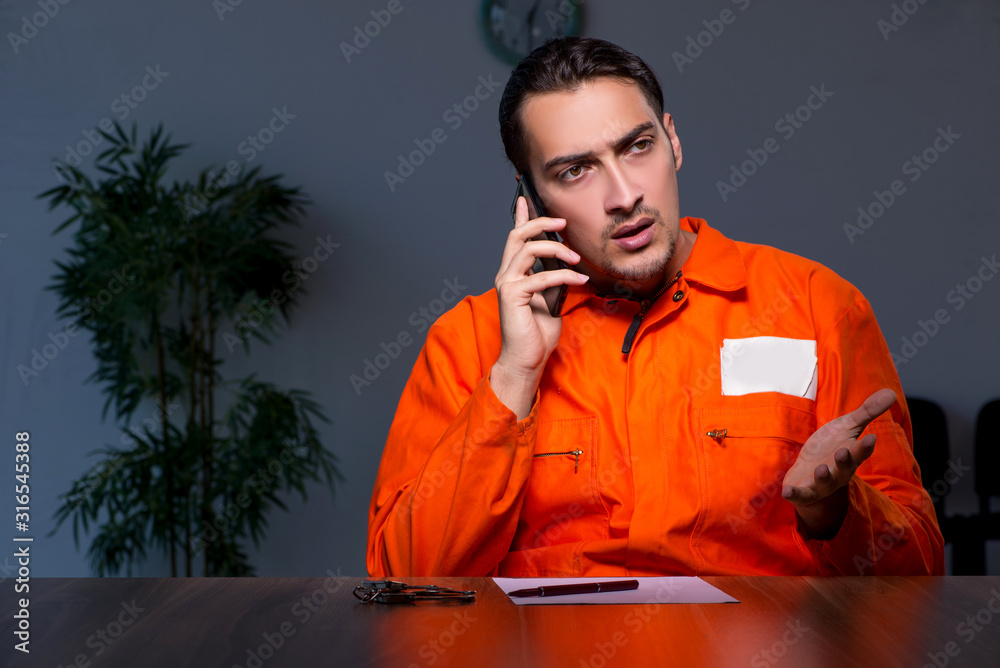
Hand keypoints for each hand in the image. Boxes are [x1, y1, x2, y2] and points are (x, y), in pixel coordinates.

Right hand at [489, 196, 588, 417]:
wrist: (526, 359)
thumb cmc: (537, 333)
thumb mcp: (550, 299)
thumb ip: (553, 280)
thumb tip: (566, 265)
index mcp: (513, 272)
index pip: (515, 238)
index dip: (521, 216)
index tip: (526, 198)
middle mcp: (506, 274)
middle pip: (518, 235)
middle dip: (540, 223)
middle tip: (563, 223)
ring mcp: (507, 283)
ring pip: (528, 249)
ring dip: (556, 250)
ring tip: (576, 258)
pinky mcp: (512, 295)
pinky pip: (541, 277)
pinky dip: (563, 275)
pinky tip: (579, 278)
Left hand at [781, 388, 896, 537]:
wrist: (811, 471)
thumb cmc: (832, 447)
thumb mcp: (847, 426)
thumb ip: (867, 412)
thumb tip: (891, 392)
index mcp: (850, 455)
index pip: (860, 451)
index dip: (864, 447)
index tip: (870, 438)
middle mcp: (839, 471)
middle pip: (845, 468)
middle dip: (845, 462)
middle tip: (843, 452)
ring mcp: (821, 482)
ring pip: (825, 482)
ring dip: (824, 477)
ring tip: (821, 469)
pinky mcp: (804, 490)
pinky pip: (800, 494)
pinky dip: (794, 494)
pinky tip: (786, 491)